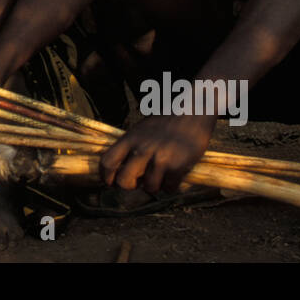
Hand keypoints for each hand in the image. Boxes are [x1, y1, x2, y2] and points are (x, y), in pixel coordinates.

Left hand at [99, 113, 214, 194]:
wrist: (193, 111)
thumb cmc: (167, 121)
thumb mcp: (141, 128)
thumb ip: (130, 146)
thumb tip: (120, 169)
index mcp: (131, 138)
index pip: (108, 162)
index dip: (106, 177)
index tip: (110, 183)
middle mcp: (143, 149)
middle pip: (124, 181)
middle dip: (130, 186)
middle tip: (138, 183)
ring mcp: (160, 158)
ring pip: (149, 188)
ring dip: (155, 186)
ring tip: (161, 176)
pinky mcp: (178, 166)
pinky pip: (169, 188)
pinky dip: (171, 186)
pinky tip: (174, 176)